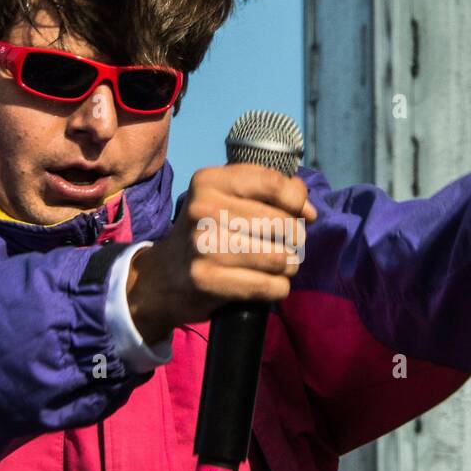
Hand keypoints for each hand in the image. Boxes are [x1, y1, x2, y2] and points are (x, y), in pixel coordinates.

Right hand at [126, 164, 317, 345]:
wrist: (163, 278)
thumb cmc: (207, 234)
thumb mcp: (226, 200)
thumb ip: (268, 193)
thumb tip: (308, 210)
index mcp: (209, 181)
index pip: (272, 183)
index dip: (297, 200)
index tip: (304, 214)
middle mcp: (204, 209)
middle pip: (282, 223)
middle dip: (295, 240)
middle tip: (284, 246)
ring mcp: (204, 245)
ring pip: (281, 257)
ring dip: (289, 266)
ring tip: (277, 266)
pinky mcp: (208, 279)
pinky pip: (271, 285)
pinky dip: (278, 288)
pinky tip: (266, 284)